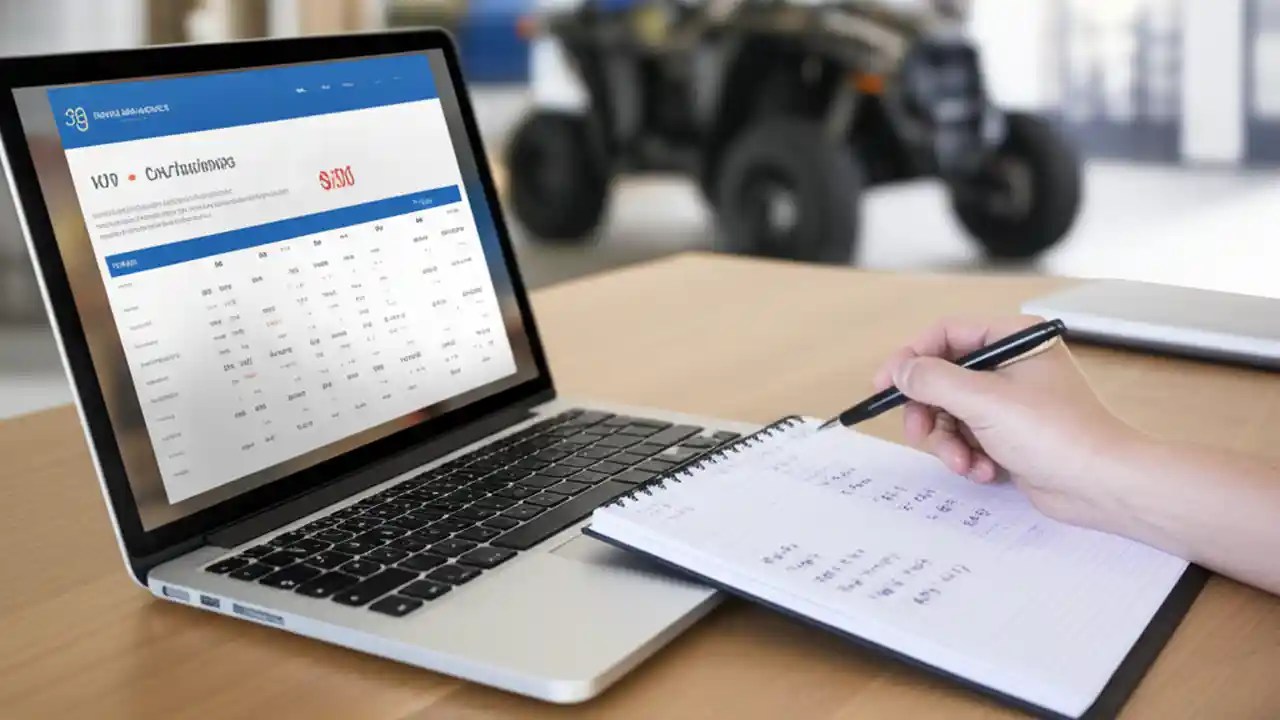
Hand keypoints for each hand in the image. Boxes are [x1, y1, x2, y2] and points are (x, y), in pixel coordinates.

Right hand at [872, 315, 1141, 529]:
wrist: (1103, 485)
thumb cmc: (1058, 435)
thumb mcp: (985, 401)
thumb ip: (933, 380)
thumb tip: (899, 369)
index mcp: (1014, 339)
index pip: (946, 334)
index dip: (910, 358)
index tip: (883, 385)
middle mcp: (1012, 364)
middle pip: (943, 377)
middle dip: (929, 411)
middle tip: (918, 433)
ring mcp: (1011, 401)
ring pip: (951, 412)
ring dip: (949, 442)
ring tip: (963, 463)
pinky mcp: (1011, 433)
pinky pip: (969, 437)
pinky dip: (969, 456)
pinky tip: (985, 472)